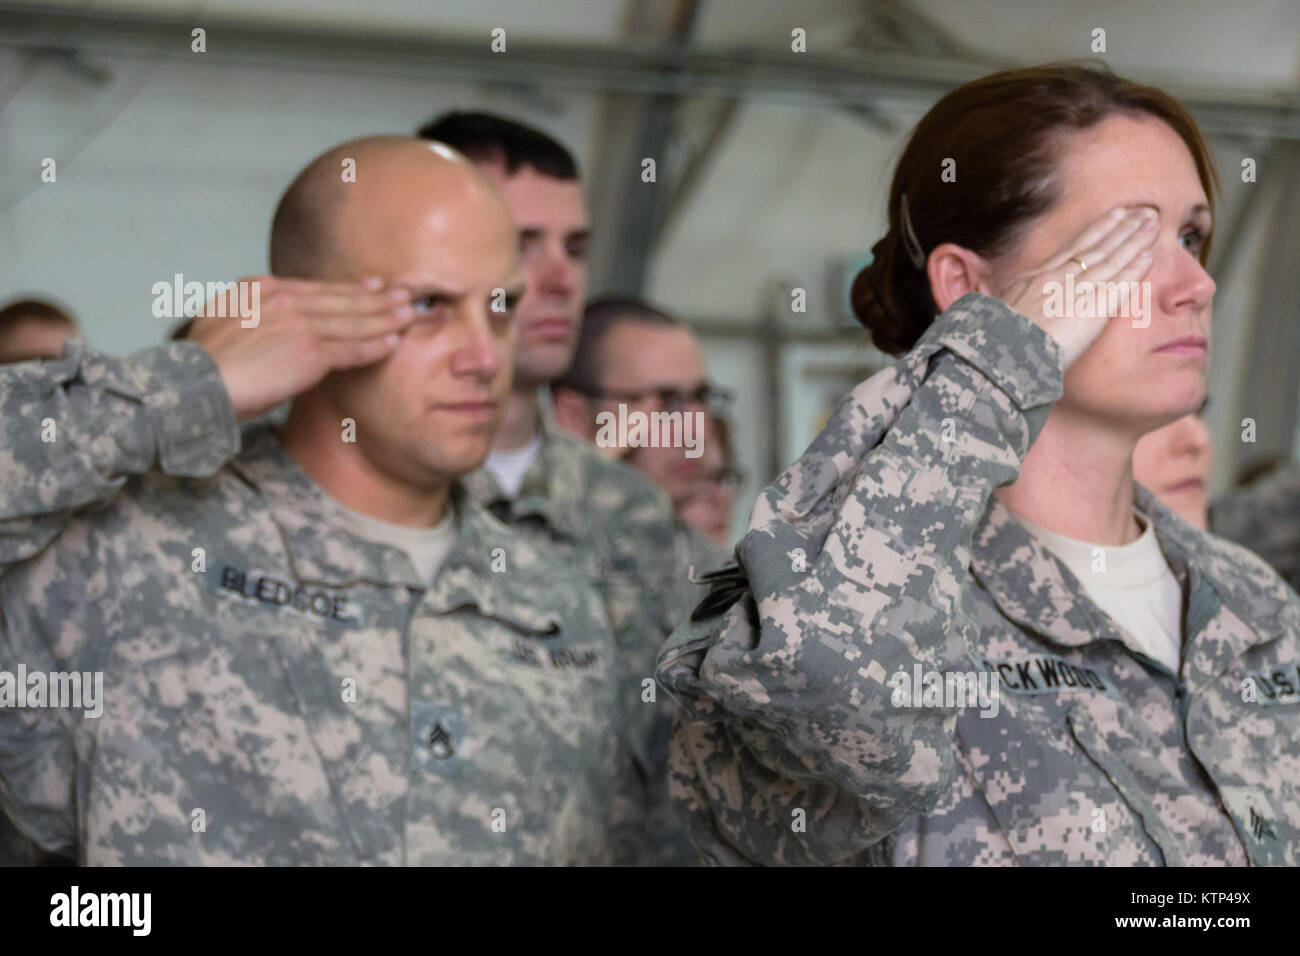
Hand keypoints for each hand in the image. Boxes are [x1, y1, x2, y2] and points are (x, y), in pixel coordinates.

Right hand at [187, 276, 413, 419]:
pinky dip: (377, 345)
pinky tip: (396, 342)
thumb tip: (268, 321)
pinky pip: (353, 348)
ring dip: (386, 318)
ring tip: (411, 315)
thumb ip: (252, 315)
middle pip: (342, 299)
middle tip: (407, 294)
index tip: (374, 286)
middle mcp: (283, 300)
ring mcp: (298, 324)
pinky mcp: (309, 352)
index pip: (317, 288)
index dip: (351, 288)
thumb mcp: (222, 321)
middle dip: (379, 298)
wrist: (193, 385)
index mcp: (260, 289)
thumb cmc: (203, 365)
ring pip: (354, 320)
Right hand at [994, 206, 1157, 367]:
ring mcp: (1073, 292)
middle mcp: (1055, 279)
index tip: (1115, 215)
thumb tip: (1012, 311)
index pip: (1071, 250)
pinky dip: (1135, 268)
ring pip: (1110, 259)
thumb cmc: (992, 344)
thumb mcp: (997, 315)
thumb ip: (1014, 308)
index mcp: (1033, 280)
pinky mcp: (1090, 309)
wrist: (998, 356)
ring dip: (1134, 240)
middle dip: (1121, 227)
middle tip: (1143, 211)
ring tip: (1153, 223)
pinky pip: (1118, 284)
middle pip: (1094, 247)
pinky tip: (1150, 255)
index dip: (1097, 230)